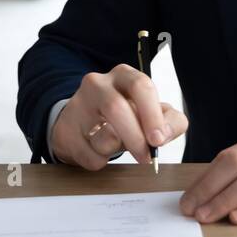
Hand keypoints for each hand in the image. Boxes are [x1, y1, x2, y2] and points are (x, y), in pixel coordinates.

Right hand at [49, 66, 187, 170]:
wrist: (83, 124)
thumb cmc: (125, 116)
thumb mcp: (152, 113)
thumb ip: (170, 122)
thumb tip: (163, 135)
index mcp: (124, 75)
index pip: (141, 86)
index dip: (151, 115)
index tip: (158, 139)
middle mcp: (98, 84)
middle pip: (117, 109)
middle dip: (136, 138)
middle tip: (146, 156)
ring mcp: (79, 106)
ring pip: (103, 136)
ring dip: (117, 150)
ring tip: (118, 146)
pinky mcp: (66, 131)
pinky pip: (90, 155)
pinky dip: (102, 161)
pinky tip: (100, 151)